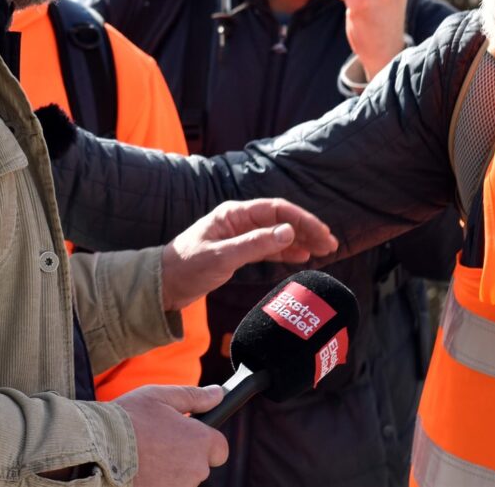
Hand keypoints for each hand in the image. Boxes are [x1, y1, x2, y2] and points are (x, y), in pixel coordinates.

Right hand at [115, 384, 227, 485]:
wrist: (98, 448)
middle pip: (199, 465)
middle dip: (183, 455)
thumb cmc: (129, 418)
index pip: (219, 448)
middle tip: (157, 442)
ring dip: (169, 470)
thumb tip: (217, 394)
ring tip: (144, 454)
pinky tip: (139, 469)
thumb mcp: (160, 396)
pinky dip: (156, 481)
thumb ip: (193, 396)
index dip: (205, 441)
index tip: (186, 435)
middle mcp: (195, 469)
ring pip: (181, 479)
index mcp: (200, 441)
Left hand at [161, 198, 338, 311]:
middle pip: (280, 220)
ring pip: (277, 234)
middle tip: (330, 244)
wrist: (164, 284)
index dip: (302, 220)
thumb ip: (255, 244)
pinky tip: (302, 256)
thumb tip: (288, 231)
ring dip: (300, 240)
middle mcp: (238, 221)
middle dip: (307, 229)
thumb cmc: (186, 267)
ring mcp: (239, 236)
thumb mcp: (221, 257)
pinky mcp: (237, 252)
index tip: (322, 233)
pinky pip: (268, 247)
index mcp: (233, 214)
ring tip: (323, 250)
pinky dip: (286, 251)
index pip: (276, 210)